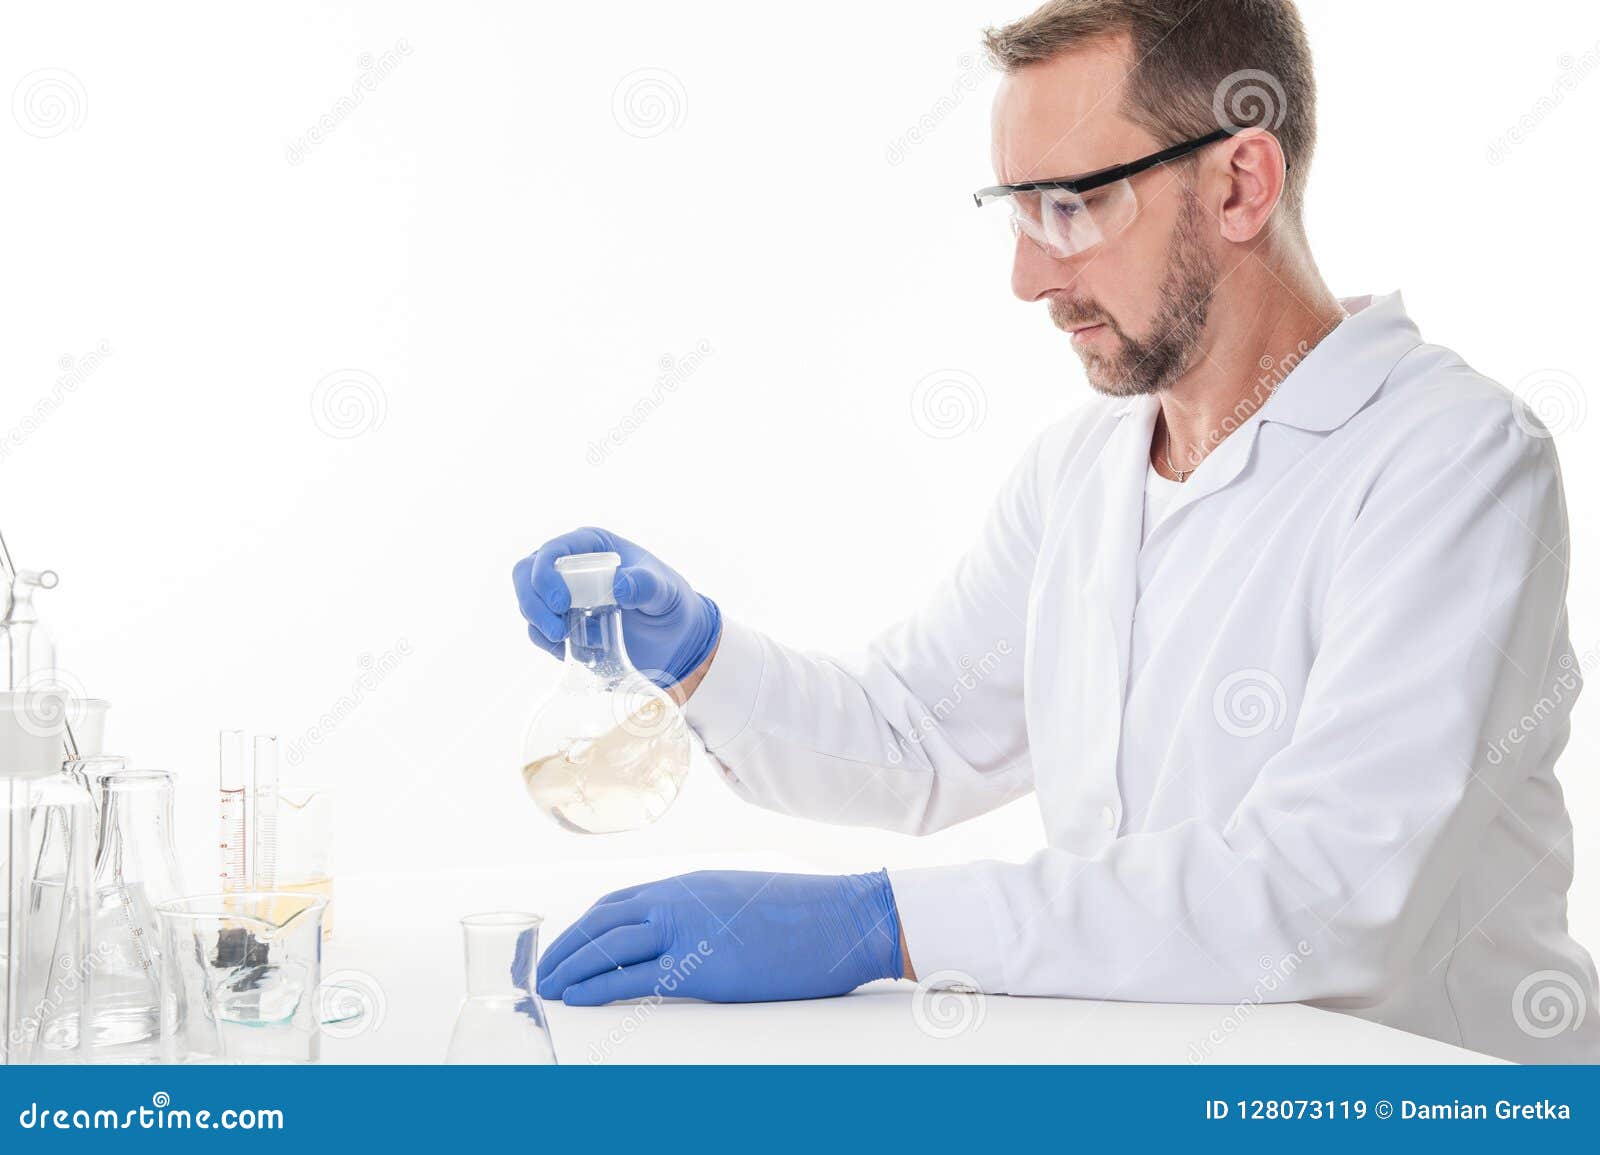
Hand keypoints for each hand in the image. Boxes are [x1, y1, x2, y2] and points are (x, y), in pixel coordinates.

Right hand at [512, 526, 720, 685]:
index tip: (560, 604)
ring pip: (528, 604)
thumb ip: (648, 585)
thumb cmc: (671, 604)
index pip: (553, 550)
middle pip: (526, 575)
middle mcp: (570, 568)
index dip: (545, 574)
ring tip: (564, 642)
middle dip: (532, 602)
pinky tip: (571, 652)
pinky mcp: (562, 626)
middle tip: (555, 630)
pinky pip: (538, 632)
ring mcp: (562, 597)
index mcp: (591, 546)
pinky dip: (547, 644)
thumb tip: (619, 586)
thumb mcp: (667, 593)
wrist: (675, 640)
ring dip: (537, 624)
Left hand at [535, 870, 904, 1004]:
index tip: (568, 945)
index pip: (620, 901)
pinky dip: (597, 985)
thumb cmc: (806, 916)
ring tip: (549, 986)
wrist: (845, 918)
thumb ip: (707, 912)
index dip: (586, 926)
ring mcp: (688, 930)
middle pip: (602, 919)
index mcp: (689, 883)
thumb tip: (690, 937)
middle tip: (544, 968)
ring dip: (571, 966)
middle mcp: (679, 898)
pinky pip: (633, 977)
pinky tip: (577, 997)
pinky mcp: (702, 966)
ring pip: (608, 944)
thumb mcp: (744, 901)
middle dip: (566, 946)